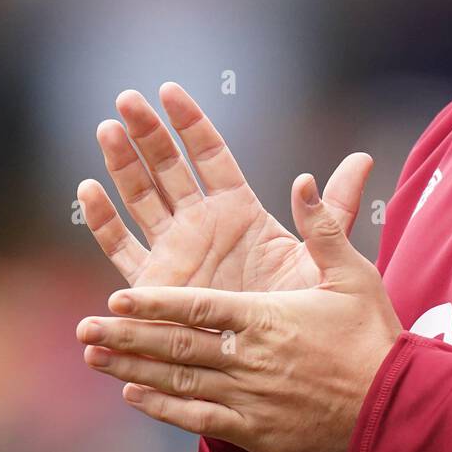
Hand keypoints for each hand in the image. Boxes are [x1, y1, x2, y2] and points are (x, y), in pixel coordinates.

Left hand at [76, 183, 404, 451]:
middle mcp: (248, 357)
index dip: (155, 301)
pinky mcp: (253, 429)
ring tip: (93, 356)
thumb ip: (323, 227)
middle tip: (84, 326)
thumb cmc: (375, 337)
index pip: (198, 307)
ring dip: (131, 367)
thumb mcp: (352, 274)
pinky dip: (161, 407)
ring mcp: (247, 397)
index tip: (118, 295)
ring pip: (177, 380)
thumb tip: (303, 180)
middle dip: (126, 333)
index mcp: (266, 318)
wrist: (395, 408)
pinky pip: (197, 417)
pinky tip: (134, 395)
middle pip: (175, 344)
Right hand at [78, 83, 371, 292]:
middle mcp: (202, 224)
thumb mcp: (325, 252)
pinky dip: (104, 220)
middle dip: (147, 134)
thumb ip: (336, 207)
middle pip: (168, 169)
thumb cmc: (307, 309)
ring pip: (141, 198)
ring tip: (107, 128)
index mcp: (239, 210)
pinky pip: (122, 248)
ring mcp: (175, 251)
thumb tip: (363, 158)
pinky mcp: (154, 285)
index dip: (190, 124)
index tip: (169, 91)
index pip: (209, 156)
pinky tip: (88, 189)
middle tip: (128, 99)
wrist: (284, 360)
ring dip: (122, 165)